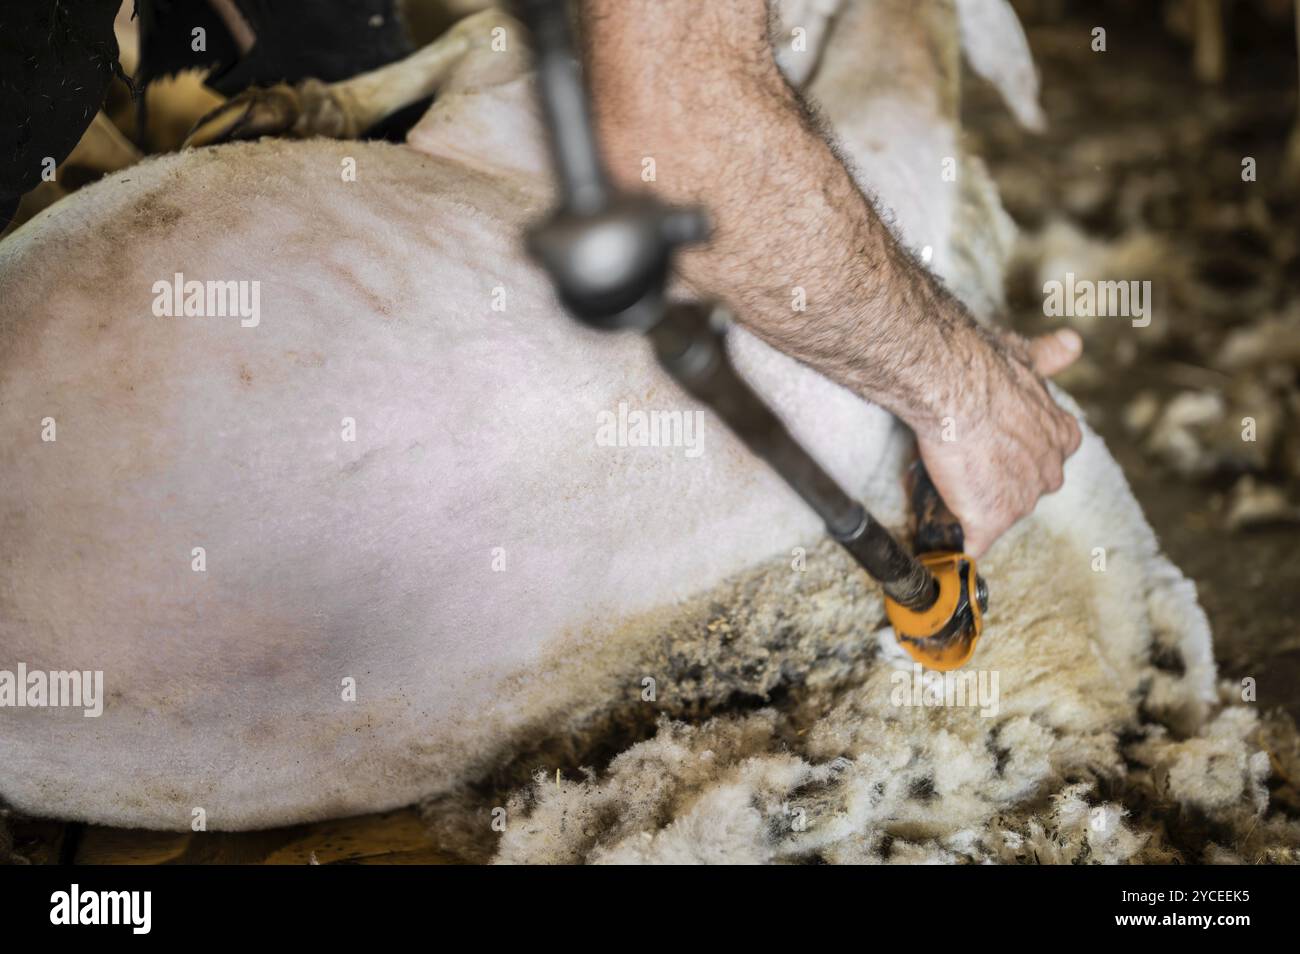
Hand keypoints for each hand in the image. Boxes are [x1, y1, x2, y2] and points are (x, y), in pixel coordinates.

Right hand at [914, 328, 1082, 556]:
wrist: (958, 388)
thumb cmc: (987, 369)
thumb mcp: (1027, 357)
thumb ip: (1049, 357)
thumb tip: (1070, 344)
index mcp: (1062, 437)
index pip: (1047, 458)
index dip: (1019, 454)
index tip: (998, 446)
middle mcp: (1050, 473)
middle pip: (1027, 490)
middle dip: (1002, 482)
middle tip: (969, 462)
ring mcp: (1022, 501)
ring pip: (999, 514)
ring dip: (976, 507)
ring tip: (947, 486)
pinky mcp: (990, 520)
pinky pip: (974, 541)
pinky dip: (960, 540)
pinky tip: (946, 534)